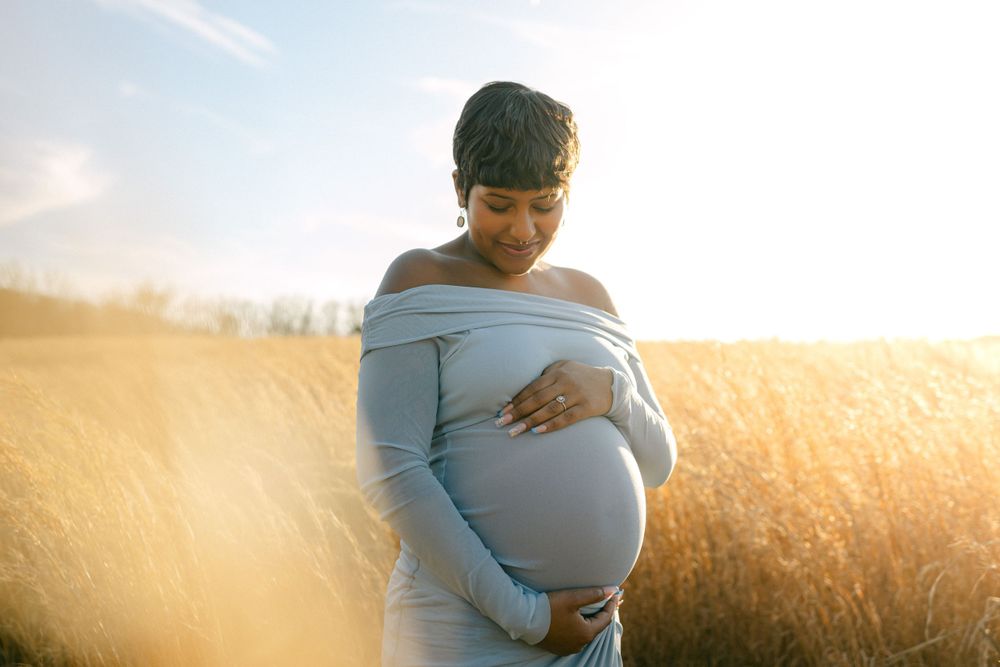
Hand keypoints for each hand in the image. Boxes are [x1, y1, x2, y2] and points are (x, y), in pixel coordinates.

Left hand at [497, 360, 612, 436]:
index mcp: (557, 372)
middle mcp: (565, 382)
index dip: (516, 400)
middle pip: (536, 399)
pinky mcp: (587, 407)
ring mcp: (577, 394)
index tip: (502, 412)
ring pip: (549, 409)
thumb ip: (546, 375)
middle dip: (517, 412)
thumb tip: (522, 392)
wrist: (611, 383)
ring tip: (515, 431)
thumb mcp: (564, 368)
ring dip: (529, 421)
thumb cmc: (581, 376)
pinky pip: (566, 418)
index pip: (531, 387)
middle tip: (501, 424)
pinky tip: (537, 432)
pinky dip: (551, 425)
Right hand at [536, 586, 620, 654]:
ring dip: (591, 620)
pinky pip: (575, 637)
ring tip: (595, 609)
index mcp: (586, 633)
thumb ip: (594, 594)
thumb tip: (613, 590)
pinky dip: (580, 627)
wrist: (524, 620)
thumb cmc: (549, 607)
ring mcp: (569, 647)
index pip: (606, 618)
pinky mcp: (560, 647)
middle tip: (609, 601)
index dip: (612, 605)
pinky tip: (578, 620)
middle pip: (597, 626)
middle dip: (603, 612)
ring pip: (586, 632)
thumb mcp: (572, 598)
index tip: (615, 593)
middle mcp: (580, 644)